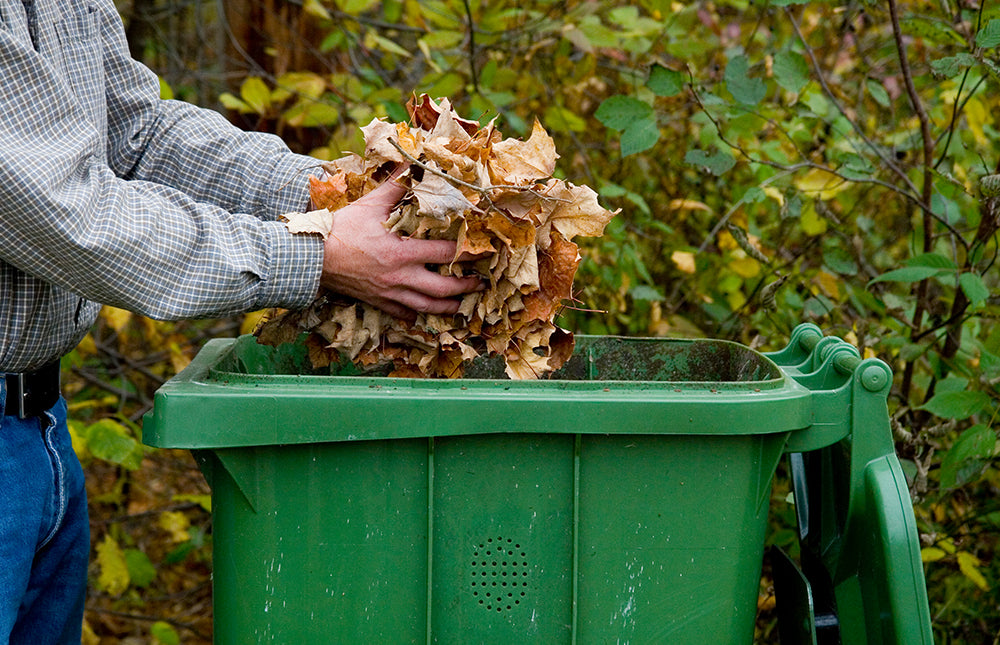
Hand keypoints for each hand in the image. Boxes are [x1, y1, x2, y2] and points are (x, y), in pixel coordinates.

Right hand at [319, 172, 481, 318]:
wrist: (312, 256)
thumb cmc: (342, 229)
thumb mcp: (371, 204)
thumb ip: (396, 187)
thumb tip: (412, 165)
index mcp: (403, 253)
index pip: (445, 255)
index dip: (467, 254)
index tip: (482, 252)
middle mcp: (401, 277)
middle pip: (443, 289)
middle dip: (465, 287)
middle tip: (481, 282)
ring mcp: (389, 293)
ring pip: (426, 307)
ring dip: (447, 308)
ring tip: (461, 305)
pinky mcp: (377, 301)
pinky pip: (402, 314)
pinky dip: (415, 315)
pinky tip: (423, 313)